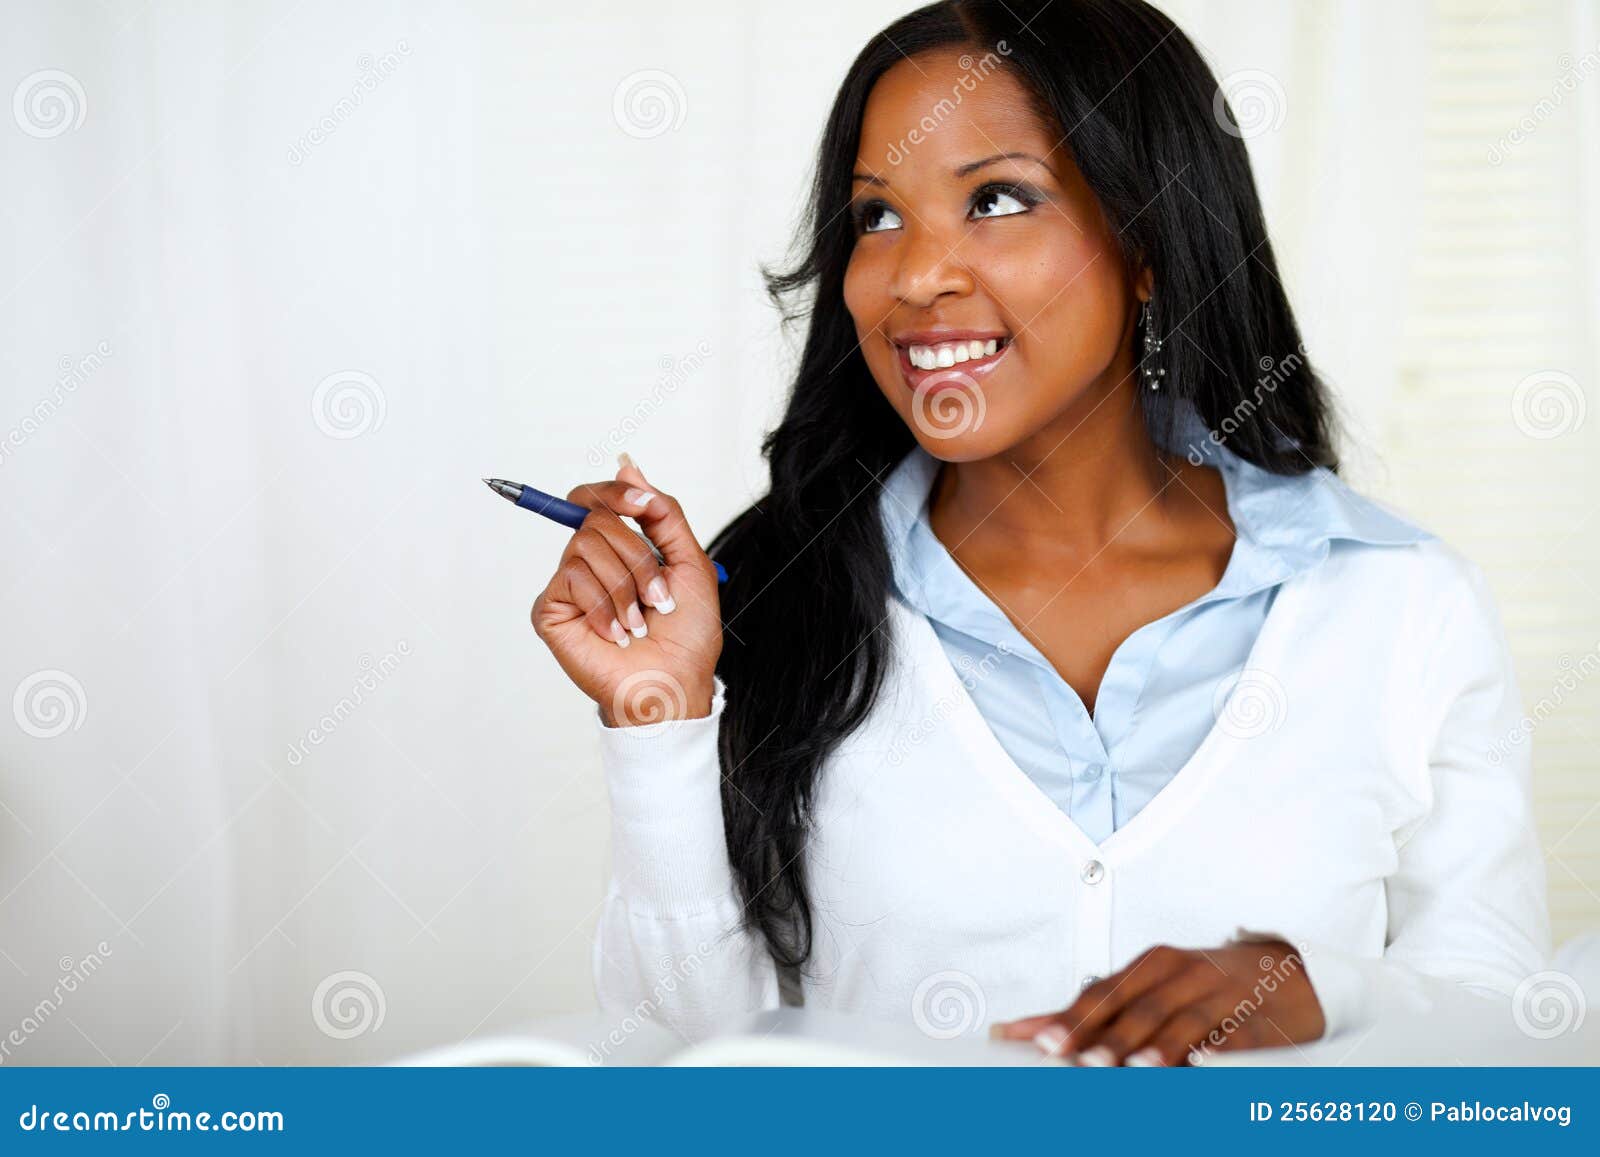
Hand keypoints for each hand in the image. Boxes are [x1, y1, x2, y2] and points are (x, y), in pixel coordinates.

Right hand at [530, 454, 722, 725]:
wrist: (673, 684)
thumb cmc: (685, 634)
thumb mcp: (689, 562)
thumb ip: (663, 512)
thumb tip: (628, 464)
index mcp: (620, 548)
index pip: (598, 499)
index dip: (616, 492)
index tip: (643, 504)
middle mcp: (590, 562)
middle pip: (598, 519)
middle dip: (639, 558)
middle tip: (658, 599)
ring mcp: (568, 586)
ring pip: (587, 546)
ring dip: (626, 587)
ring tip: (638, 624)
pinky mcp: (551, 610)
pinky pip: (572, 578)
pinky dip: (603, 607)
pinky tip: (616, 635)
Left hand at [992, 940, 1324, 1065]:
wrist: (1290, 971)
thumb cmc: (1204, 985)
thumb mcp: (1151, 988)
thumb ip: (1096, 1011)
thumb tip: (1029, 1031)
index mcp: (1151, 966)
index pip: (1101, 992)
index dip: (1069, 1017)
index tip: (1036, 1040)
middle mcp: (1181, 975)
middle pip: (1136, 1007)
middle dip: (1105, 1035)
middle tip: (1077, 1059)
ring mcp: (1220, 995)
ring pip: (1183, 1021)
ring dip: (1157, 1045)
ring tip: (1134, 1068)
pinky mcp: (1257, 1018)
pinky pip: (1235, 1035)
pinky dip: (1218, 1049)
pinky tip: (1203, 1063)